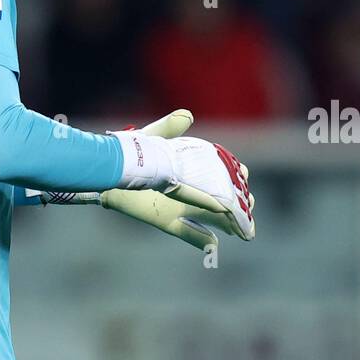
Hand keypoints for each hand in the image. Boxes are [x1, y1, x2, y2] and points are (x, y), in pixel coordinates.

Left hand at [104, 110, 254, 244]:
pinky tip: (215, 244)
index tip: (244, 176)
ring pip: (212, 217)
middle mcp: (192, 190)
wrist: (111, 172)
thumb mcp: (153, 137)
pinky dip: (201, 240)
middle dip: (241, 202)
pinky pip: (187, 233)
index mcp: (193, 170)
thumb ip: (169, 127)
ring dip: (230, 223)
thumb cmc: (134, 152)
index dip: (238, 176)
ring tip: (245, 230)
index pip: (224, 173)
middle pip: (225, 198)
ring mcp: (181, 207)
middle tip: (248, 205)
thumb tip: (187, 115)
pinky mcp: (166, 220)